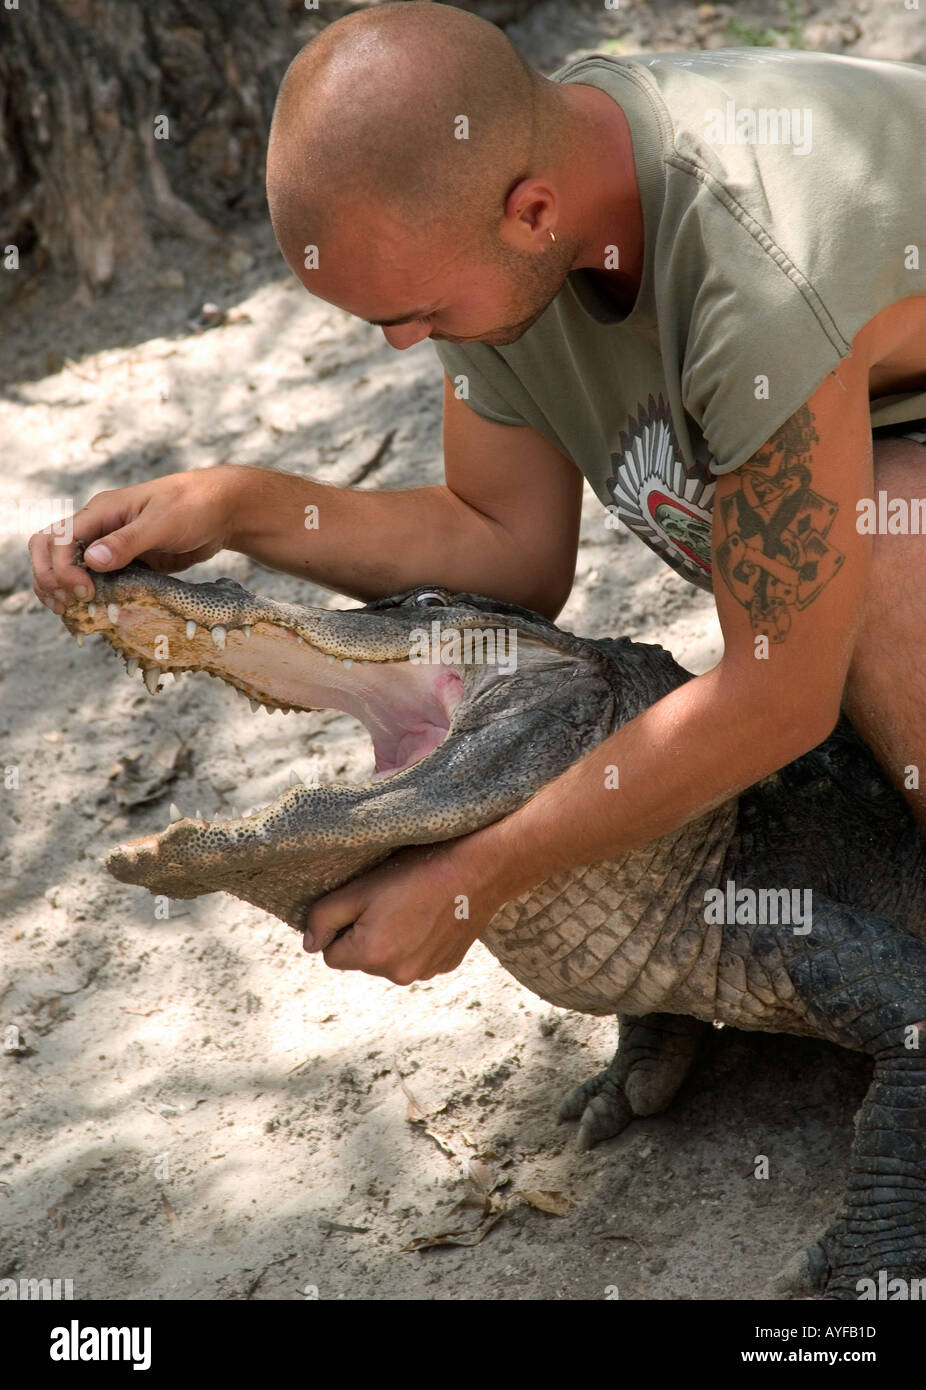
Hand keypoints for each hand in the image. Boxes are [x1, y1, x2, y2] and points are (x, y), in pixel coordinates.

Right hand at [29, 466, 241, 612]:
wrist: (224, 511)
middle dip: (49, 579)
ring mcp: (111, 545)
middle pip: (51, 551)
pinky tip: (93, 615)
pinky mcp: (128, 563)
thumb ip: (127, 541)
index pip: (57, 539)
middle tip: (67, 608)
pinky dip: (89, 597)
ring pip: (70, 568)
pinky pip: (97, 580)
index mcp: (101, 511)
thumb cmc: (195, 506)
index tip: (85, 592)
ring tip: (71, 615)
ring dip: (62, 591)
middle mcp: (99, 527)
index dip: (61, 569)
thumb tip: (92, 560)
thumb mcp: (162, 522)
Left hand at [302, 839, 510, 984]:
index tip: (363, 903)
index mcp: (372, 956)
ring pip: (390, 959)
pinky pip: (417, 957)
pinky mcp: (446, 965)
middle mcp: (398, 974)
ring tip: (413, 905)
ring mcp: (426, 973)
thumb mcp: (360, 888)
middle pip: (362, 959)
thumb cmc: (417, 872)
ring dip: (393, 938)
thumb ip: (323, 917)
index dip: (340, 926)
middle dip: (367, 934)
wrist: (479, 869)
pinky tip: (432, 915)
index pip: (331, 955)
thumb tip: (310, 945)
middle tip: (390, 900)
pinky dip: (418, 941)